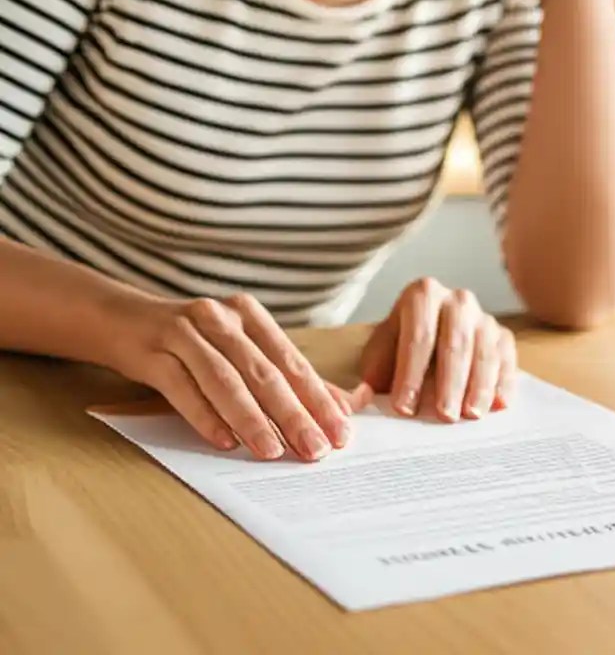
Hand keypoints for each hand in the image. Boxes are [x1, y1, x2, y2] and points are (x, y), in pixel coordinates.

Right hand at [114, 294, 351, 460]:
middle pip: (264, 373)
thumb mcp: (239, 349)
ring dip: (252, 420)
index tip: (341, 433)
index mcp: (250, 315)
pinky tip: (224, 442)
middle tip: (315, 450)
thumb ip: (287, 376)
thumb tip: (342, 407)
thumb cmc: (193, 342)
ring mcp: (184, 332)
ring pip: (225, 381)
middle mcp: (220, 318)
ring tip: (272, 451)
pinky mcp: (151, 352)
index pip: (293, 362)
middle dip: (294, 415)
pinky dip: (205, 417)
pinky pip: (183, 389)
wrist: (119, 320)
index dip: (318, 399)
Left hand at [356, 278, 516, 421]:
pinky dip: (504, 383)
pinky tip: (499, 404)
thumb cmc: (402, 344)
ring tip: (471, 415)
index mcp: (423, 295)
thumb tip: (365, 394)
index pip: (418, 338)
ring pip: (484, 353)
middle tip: (444, 416)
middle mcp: (458, 301)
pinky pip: (507, 360)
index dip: (410, 375)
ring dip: (479, 387)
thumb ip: (375, 369)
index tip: (404, 407)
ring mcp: (484, 318)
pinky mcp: (503, 336)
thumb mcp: (382, 349)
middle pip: (455, 344)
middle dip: (450, 383)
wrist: (427, 330)